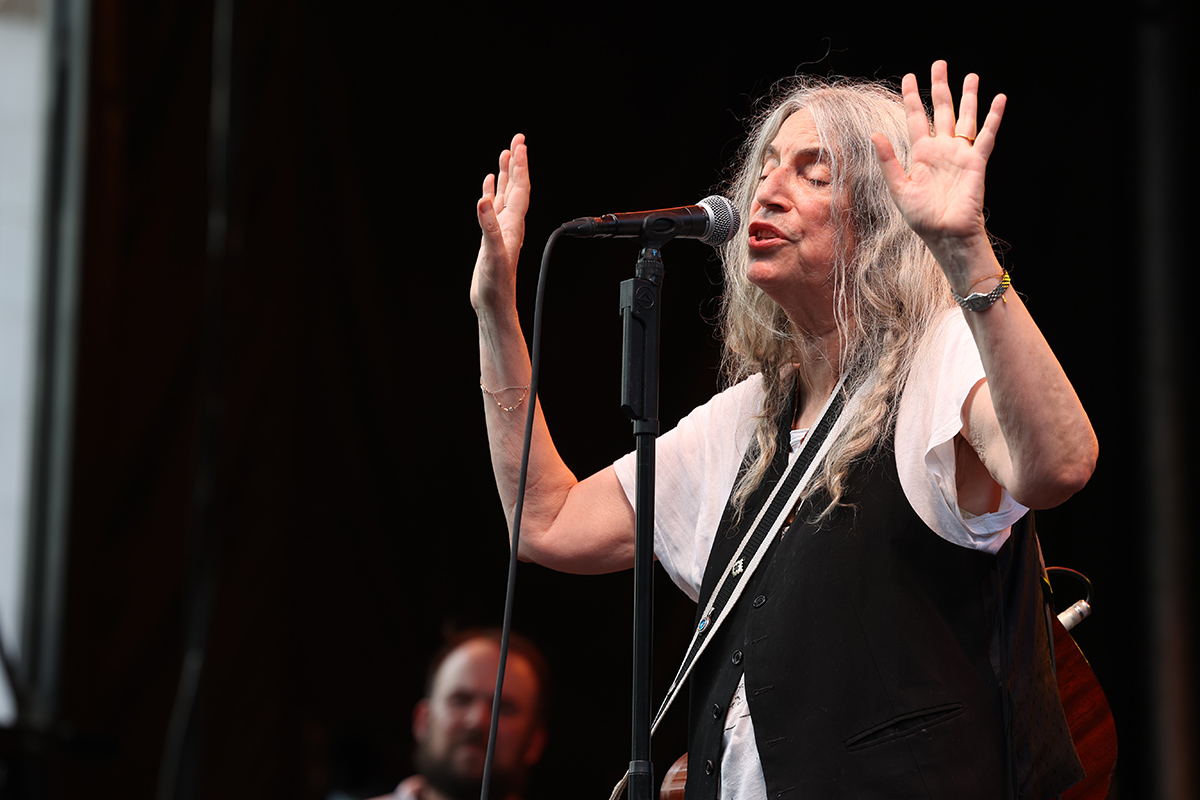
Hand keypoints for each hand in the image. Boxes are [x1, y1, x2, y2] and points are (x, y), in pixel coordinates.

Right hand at [471, 133, 529, 313]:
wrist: (493, 304)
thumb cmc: (496, 284)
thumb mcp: (492, 254)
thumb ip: (489, 227)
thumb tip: (484, 201)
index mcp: (513, 225)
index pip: (520, 189)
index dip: (520, 166)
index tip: (520, 144)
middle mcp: (511, 224)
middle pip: (516, 186)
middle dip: (517, 162)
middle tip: (517, 139)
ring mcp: (501, 229)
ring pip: (506, 195)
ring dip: (506, 174)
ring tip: (505, 154)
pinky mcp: (491, 236)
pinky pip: (493, 208)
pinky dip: (491, 192)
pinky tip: (488, 184)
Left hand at [872, 61, 1005, 265]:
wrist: (946, 234)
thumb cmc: (922, 217)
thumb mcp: (899, 188)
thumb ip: (888, 161)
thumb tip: (874, 134)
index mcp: (921, 154)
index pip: (916, 117)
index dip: (912, 97)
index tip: (909, 77)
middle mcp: (941, 149)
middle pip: (942, 110)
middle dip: (941, 87)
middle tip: (939, 64)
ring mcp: (960, 154)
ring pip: (965, 117)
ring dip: (969, 97)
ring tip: (971, 75)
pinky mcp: (976, 162)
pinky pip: (986, 135)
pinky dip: (994, 117)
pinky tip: (999, 99)